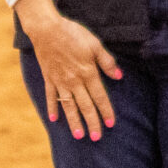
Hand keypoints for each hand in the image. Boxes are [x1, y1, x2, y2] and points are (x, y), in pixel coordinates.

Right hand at [15, 0, 120, 139]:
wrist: (47, 30)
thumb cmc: (74, 34)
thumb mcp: (95, 45)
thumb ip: (107, 62)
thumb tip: (120, 76)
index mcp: (88, 73)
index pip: (100, 97)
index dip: (106, 111)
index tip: (111, 124)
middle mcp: (74, 81)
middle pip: (85, 106)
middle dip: (92, 122)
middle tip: (97, 137)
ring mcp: (60, 81)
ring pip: (68, 106)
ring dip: (74, 121)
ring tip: (79, 135)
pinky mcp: (48, 78)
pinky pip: (50, 97)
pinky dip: (52, 108)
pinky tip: (54, 119)